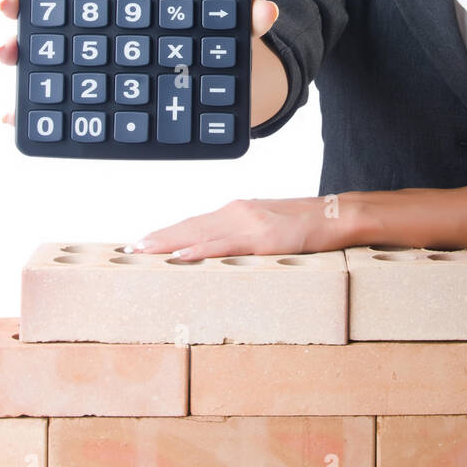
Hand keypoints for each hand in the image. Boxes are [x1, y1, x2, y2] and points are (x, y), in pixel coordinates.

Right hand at [0, 0, 281, 127]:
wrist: (224, 92)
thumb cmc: (217, 45)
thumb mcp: (232, 28)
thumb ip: (244, 19)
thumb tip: (265, 12)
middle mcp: (104, 25)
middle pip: (55, 12)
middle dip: (26, 14)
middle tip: (12, 18)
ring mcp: (96, 63)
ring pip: (51, 55)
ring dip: (24, 57)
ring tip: (10, 58)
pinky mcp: (97, 102)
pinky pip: (62, 102)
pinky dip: (34, 111)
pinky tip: (16, 118)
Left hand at [129, 195, 357, 258]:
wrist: (338, 214)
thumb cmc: (306, 225)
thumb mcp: (269, 227)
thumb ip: (244, 236)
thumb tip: (222, 253)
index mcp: (237, 211)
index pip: (194, 222)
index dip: (166, 232)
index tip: (141, 242)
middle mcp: (237, 211)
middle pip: (189, 226)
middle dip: (158, 238)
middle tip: (128, 249)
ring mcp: (249, 223)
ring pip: (199, 233)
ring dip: (168, 243)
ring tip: (142, 251)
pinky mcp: (263, 237)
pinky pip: (225, 245)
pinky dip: (200, 250)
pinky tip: (181, 256)